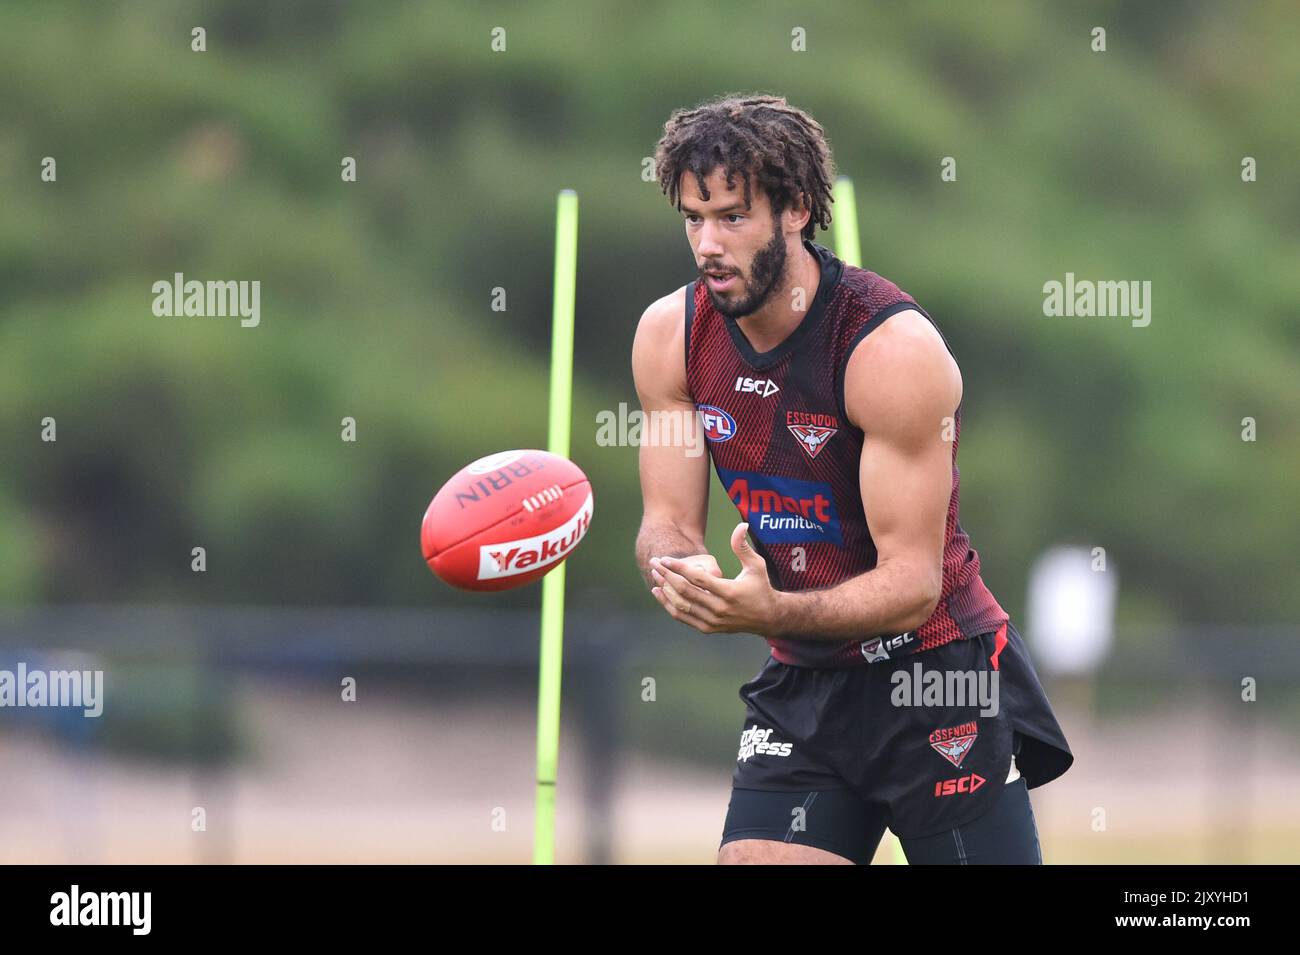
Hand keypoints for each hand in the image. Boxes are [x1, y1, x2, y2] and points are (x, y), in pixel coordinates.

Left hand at [649, 522, 779, 634]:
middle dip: (667, 575)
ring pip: (681, 604)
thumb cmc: (761, 587)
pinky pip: (683, 616)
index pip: (697, 578)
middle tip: (654, 562)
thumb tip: (741, 525)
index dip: (679, 568)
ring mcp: (712, 620)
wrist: (767, 618)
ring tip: (654, 574)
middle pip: (685, 591)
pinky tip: (659, 592)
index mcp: (729, 592)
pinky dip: (668, 604)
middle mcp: (719, 608)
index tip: (664, 559)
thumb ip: (743, 546)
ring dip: (665, 589)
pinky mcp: (708, 628)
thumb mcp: (756, 565)